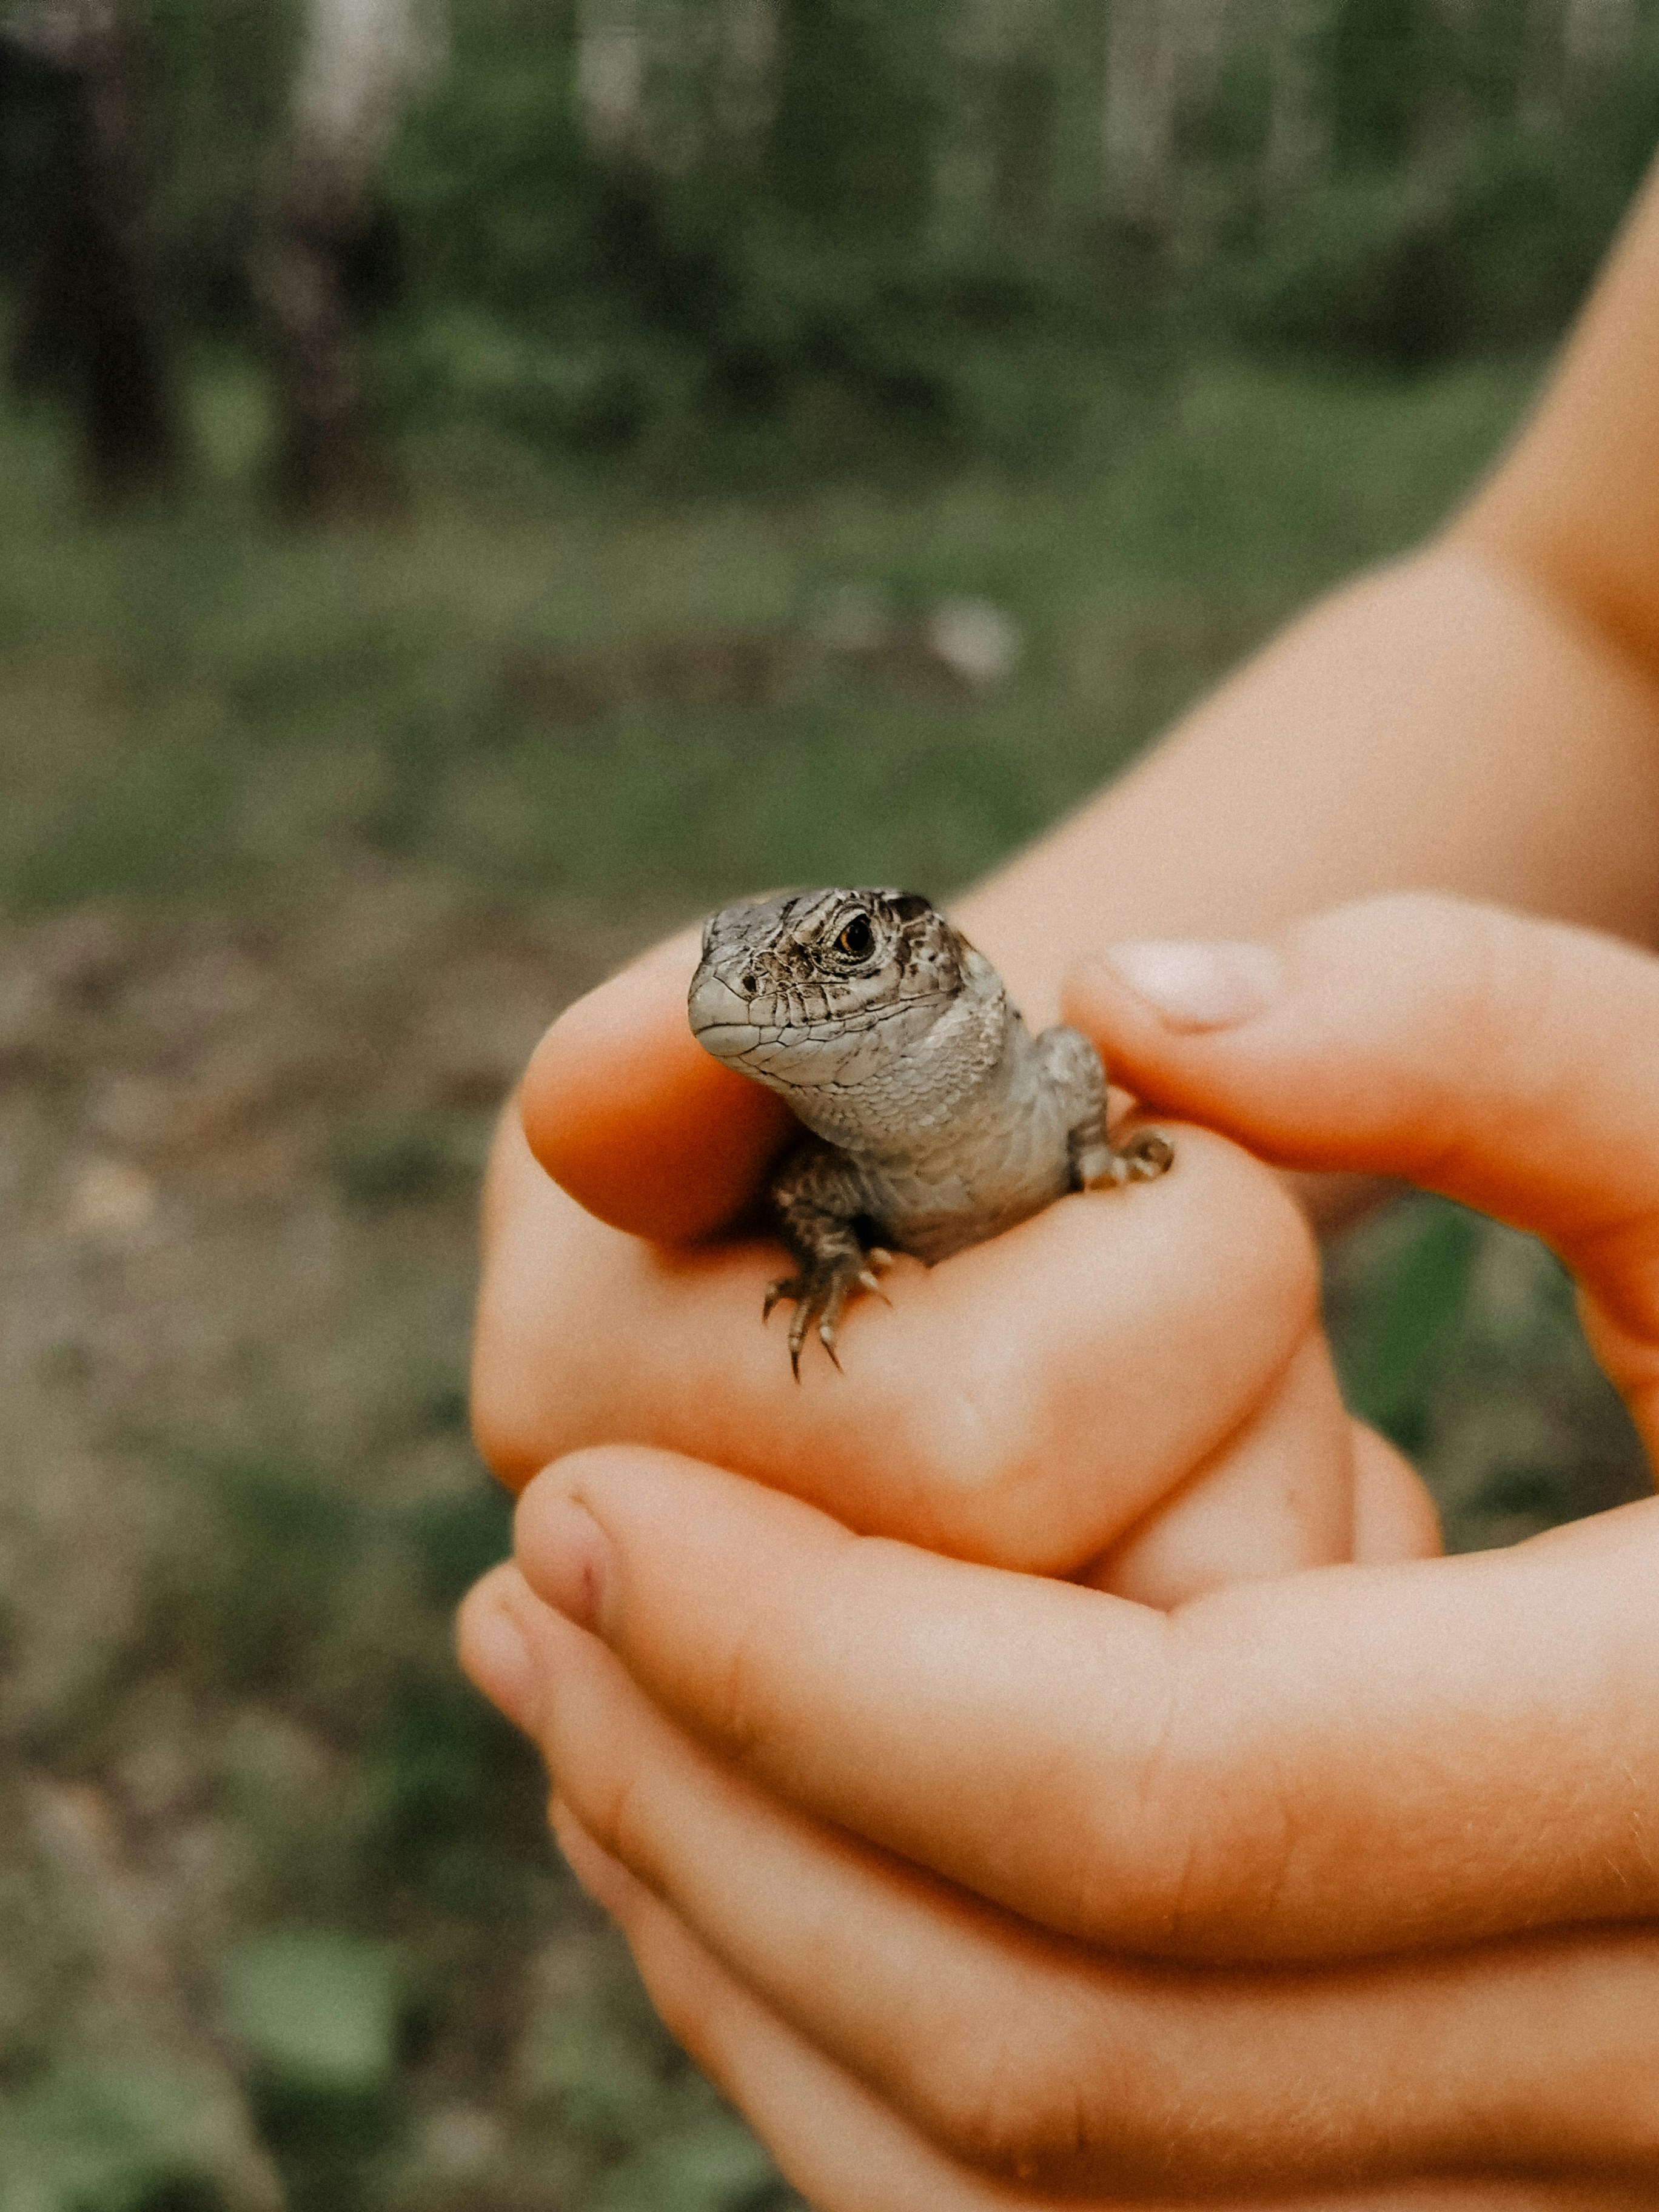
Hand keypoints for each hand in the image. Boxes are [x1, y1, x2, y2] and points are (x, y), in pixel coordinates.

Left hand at [463, 895, 1658, 2204]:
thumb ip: (1493, 1037)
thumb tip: (1148, 1006)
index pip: (1170, 1794)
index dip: (820, 1660)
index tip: (585, 1507)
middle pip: (1071, 2038)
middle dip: (736, 1826)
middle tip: (537, 1607)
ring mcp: (1573, 2174)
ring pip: (1060, 2187)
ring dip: (768, 1962)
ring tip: (587, 1733)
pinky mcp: (1491, 2177)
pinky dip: (886, 2069)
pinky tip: (756, 1874)